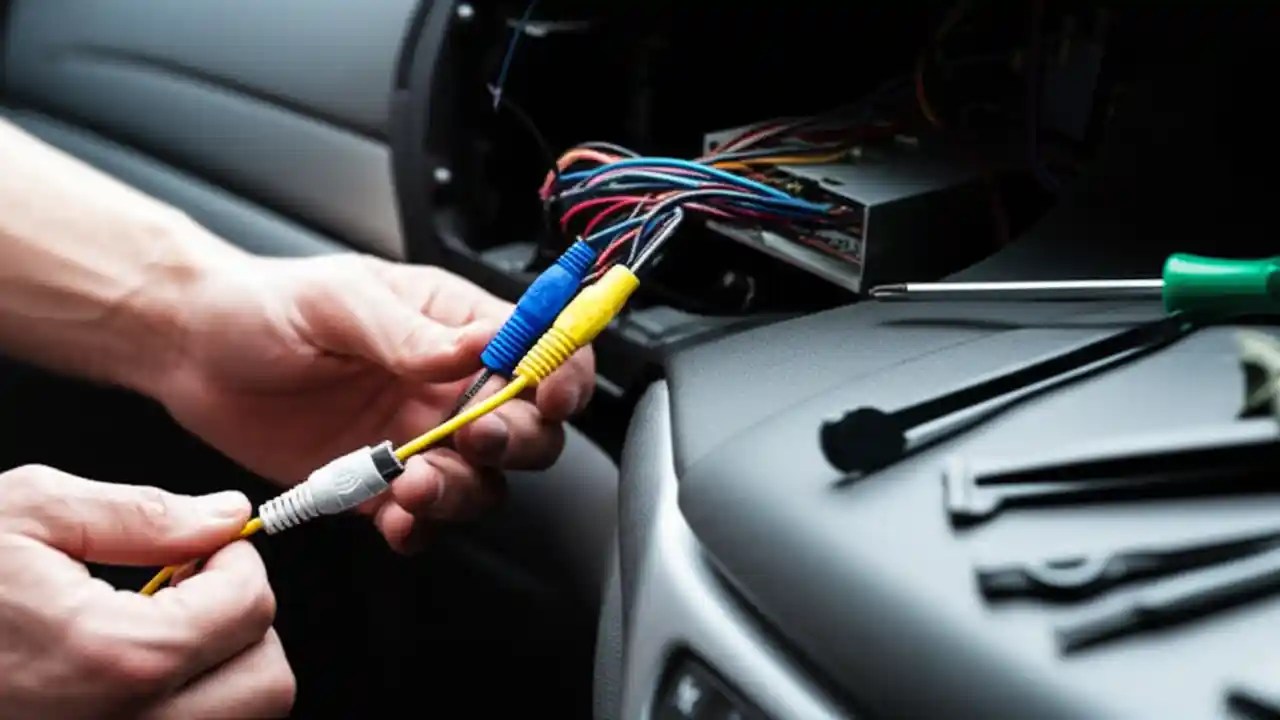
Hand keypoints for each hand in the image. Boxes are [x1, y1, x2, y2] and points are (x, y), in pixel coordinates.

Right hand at [0, 465, 293, 718]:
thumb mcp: (27, 516)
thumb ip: (141, 513)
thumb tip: (227, 514)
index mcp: (119, 657)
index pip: (252, 608)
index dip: (236, 561)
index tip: (204, 548)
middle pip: (267, 683)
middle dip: (244, 625)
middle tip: (193, 593)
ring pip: (238, 718)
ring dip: (221, 671)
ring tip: (160, 634)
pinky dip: (189, 704)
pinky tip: (137, 674)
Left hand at [147, 248, 595, 551]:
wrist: (192, 352)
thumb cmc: (266, 306)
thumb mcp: (339, 301)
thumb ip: (411, 333)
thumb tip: (487, 345)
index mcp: (455, 327)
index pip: (543, 349)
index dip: (564, 373)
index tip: (548, 396)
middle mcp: (448, 387)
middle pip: (531, 428)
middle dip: (515, 442)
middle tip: (472, 438)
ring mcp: (417, 440)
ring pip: (484, 483)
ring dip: (462, 491)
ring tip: (411, 484)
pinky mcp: (377, 486)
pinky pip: (422, 520)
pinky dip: (420, 529)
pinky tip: (394, 520)